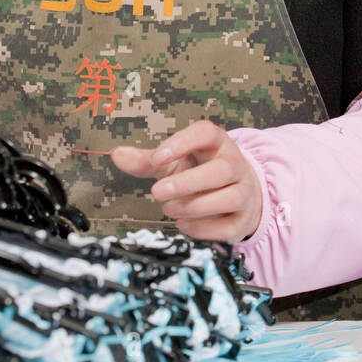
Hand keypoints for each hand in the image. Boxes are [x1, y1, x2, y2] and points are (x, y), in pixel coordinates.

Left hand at [109, 119, 262, 243]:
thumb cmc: (201, 172)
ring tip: (169, 209)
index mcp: (217, 144)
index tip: (158, 158)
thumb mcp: (176, 162)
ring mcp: (245, 192)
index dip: (182, 143)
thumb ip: (148, 160)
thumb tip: (116, 155)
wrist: (239, 194)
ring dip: (196, 206)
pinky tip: (183, 225)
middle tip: (158, 192)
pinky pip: (229, 226)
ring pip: (230, 198)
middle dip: (189, 182)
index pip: (206, 133)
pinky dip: (205, 228)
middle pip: (221, 170)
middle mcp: (236, 165)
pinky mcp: (244, 219)